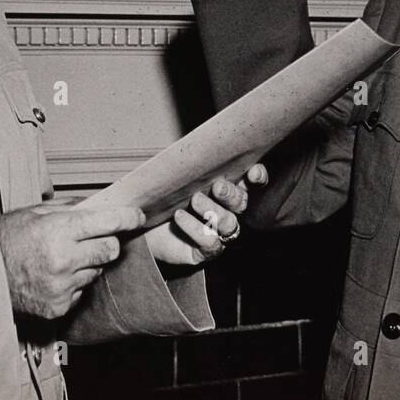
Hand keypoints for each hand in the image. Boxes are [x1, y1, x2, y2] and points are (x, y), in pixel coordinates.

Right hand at [0, 204, 144, 319]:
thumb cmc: (4, 241)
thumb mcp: (33, 214)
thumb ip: (69, 208)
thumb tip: (98, 204)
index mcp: (57, 232)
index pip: (108, 223)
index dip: (127, 218)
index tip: (137, 216)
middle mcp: (63, 260)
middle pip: (110, 250)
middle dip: (106, 242)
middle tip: (92, 239)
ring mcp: (61, 286)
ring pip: (96, 271)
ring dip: (87, 264)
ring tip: (61, 259)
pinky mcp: (58, 306)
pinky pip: (81, 291)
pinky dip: (73, 283)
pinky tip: (52, 277)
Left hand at [145, 164, 268, 266]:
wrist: (142, 226)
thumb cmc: (162, 196)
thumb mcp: (173, 175)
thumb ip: (185, 164)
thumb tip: (188, 149)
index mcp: (225, 190)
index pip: (250, 183)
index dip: (257, 178)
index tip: (253, 172)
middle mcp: (226, 211)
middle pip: (241, 203)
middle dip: (231, 194)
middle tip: (217, 186)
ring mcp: (218, 232)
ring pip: (229, 223)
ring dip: (213, 210)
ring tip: (194, 200)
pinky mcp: (205, 251)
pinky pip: (210, 242)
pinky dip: (195, 228)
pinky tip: (180, 217)